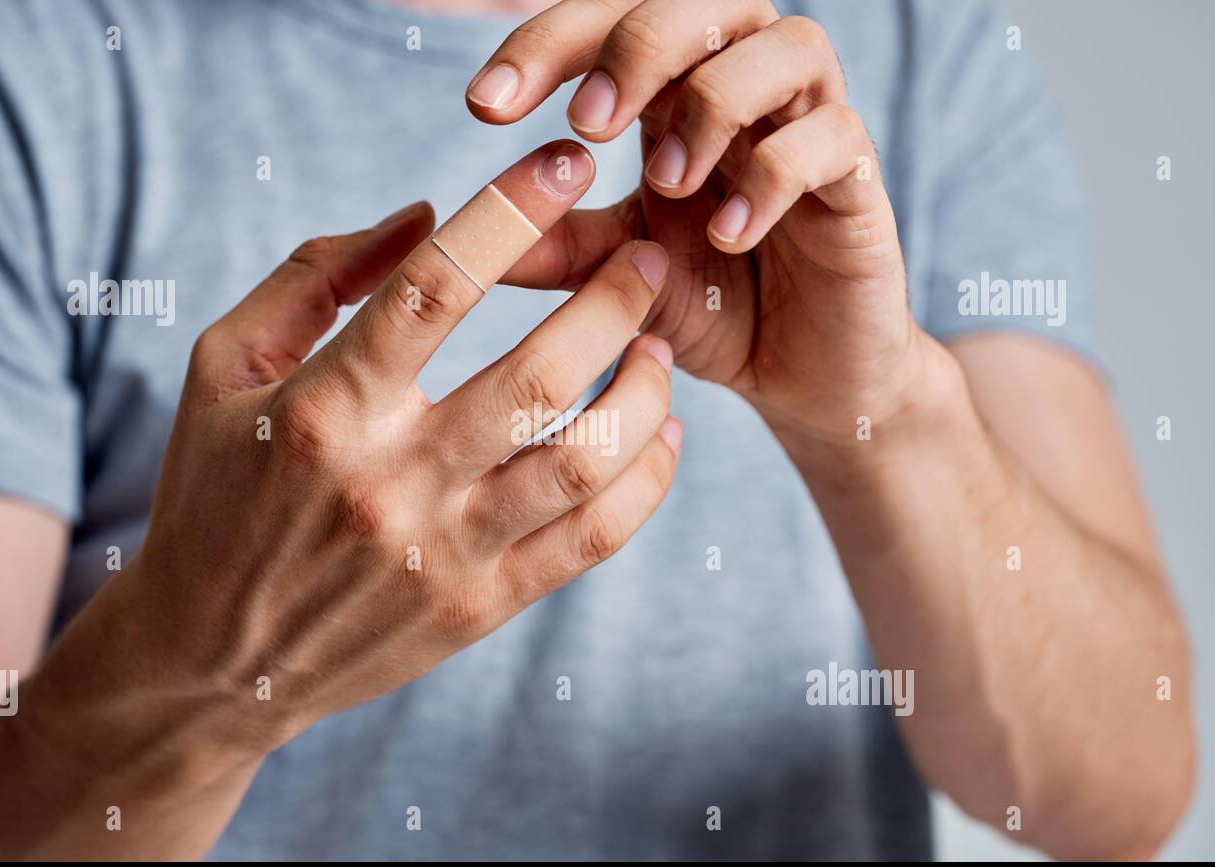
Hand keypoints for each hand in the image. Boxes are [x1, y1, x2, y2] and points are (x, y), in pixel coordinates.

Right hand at [115, 142, 679, 751]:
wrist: (210, 659)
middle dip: (616, 297)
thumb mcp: (221, 368)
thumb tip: (425, 212)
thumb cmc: (214, 494)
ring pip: (586, 459)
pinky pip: (592, 539)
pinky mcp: (479, 609)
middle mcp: (391, 482)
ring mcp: (442, 553)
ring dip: (646, 390)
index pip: (437, 285)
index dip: (513, 209)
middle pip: (543, 373)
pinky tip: (660, 435)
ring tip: (657, 347)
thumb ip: (314, 277)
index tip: (568, 162)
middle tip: (645, 258)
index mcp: (324, 409)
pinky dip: (648, 480)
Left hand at [469, 1, 941, 454]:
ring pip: (787, 44)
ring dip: (713, 103)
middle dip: (636, 48)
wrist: (799, 376)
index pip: (612, 22)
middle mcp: (747, 91)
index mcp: (678, 94)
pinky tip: (728, 234)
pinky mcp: (859, 182)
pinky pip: (832, 137)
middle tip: (586, 122)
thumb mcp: (620, 275)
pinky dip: (774, 175)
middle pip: (705, 1)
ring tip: (666, 181)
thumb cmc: (713, 310)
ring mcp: (809, 128)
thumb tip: (461, 236)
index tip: (484, 106)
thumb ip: (558, 246)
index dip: (546, 44)